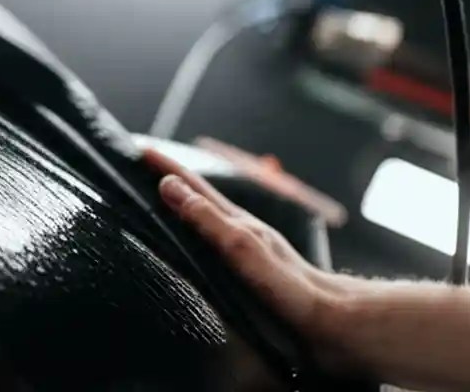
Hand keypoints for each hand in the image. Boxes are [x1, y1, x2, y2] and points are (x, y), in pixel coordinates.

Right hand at [142, 148, 360, 373]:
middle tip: (144, 166)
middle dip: (169, 179)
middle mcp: (240, 231)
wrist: (328, 320)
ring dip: (182, 204)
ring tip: (161, 196)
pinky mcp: (249, 272)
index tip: (140, 149)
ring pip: (206, 218)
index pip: (192, 185)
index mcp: (236, 221)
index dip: (165, 167)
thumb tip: (170, 186)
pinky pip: (213, 242)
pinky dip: (196, 232)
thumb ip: (205, 217)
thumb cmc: (286, 286)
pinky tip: (195, 242)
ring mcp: (246, 250)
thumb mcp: (240, 246)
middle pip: (198, 196)